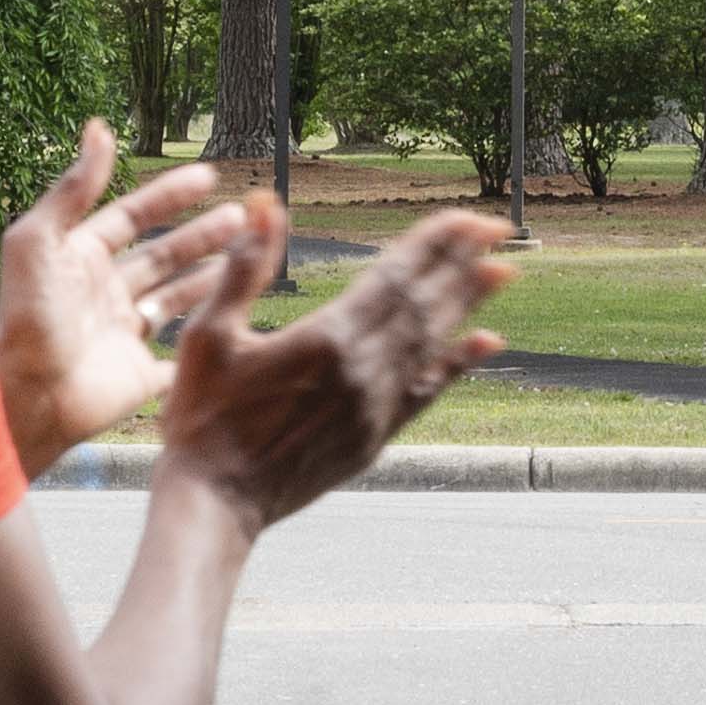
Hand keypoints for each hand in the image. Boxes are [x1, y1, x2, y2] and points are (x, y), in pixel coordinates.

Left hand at [0, 119, 257, 478]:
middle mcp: (105, 293)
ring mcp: (125, 335)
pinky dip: (207, 341)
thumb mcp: (40, 240)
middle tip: (243, 215)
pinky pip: (183, 356)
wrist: (32, 396)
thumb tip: (100, 128)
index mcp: (81, 259)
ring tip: (249, 256)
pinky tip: (236, 323)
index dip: (169, 195)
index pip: (131, 217)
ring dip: (210, 276)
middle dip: (201, 234)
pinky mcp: (142, 375)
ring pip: (177, 298)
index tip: (209, 177)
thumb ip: (73, 188)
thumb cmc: (29, 316)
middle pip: (162, 255)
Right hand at [160, 209, 514, 530]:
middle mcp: (362, 370)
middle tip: (498, 229)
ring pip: (434, 344)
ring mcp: (375, 407)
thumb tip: (264, 202)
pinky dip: (459, 363)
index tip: (466, 218)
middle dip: (464, 262)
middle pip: (425, 304)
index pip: (394, 276)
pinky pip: (428, 391)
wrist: (217, 502)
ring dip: (470, 304)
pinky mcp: (376, 437)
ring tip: (504, 272)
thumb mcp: (210, 334)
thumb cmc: (202, 418)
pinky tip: (488, 342)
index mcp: (325, 338)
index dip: (435, 243)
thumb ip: (244, 268)